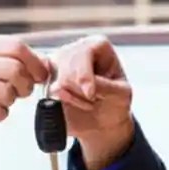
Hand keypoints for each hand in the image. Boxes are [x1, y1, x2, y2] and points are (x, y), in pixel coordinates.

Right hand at [0, 35, 49, 133]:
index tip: (41, 74)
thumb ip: (12, 58)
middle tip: (21, 90)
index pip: (17, 47)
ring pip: (8, 93)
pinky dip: (0, 113)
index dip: (36, 62)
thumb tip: (46, 62)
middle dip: (25, 84)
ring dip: (11, 100)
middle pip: (16, 70)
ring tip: (1, 99)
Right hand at [49, 35, 134, 169]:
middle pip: (66, 63)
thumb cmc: (115, 103)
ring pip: (56, 78)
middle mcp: (76, 50)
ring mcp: (59, 64)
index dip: (84, 72)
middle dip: (79, 88)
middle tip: (93, 100)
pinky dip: (63, 102)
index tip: (90, 93)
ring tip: (88, 103)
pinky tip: (75, 104)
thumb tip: (77, 83)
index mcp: (97, 46)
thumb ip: (103, 85)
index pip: (84, 50)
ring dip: (73, 96)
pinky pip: (50, 90)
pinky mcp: (48, 81)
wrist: (104, 124)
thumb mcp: (120, 94)